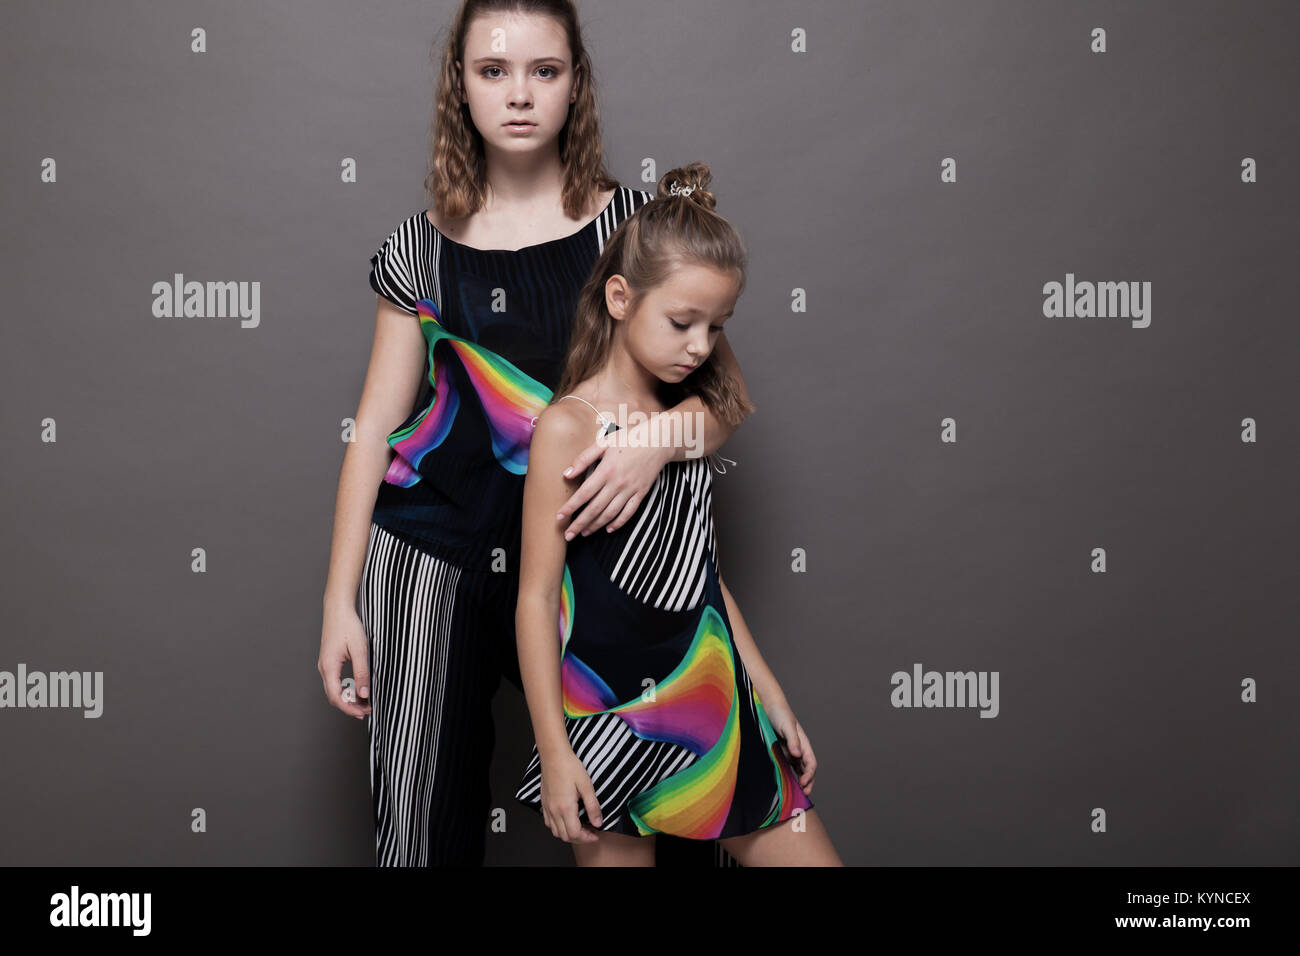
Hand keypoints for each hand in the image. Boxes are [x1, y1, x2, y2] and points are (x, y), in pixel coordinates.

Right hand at [318, 603, 371, 719]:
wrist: (338, 610)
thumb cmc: (348, 626)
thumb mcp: (360, 649)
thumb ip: (362, 672)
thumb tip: (364, 693)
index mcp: (329, 667)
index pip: (336, 697)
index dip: (349, 708)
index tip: (363, 713)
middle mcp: (324, 668)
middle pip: (333, 696)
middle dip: (350, 706)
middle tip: (367, 710)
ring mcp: (325, 665)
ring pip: (334, 690)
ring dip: (348, 698)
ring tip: (365, 702)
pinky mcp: (329, 662)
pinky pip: (335, 682)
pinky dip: (346, 689)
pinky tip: (358, 689)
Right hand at [539, 750, 603, 842]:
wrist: (554, 756)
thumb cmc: (569, 767)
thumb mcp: (586, 785)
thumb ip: (593, 806)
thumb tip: (598, 823)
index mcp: (565, 807)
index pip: (575, 834)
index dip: (587, 838)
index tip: (596, 834)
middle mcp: (554, 811)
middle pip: (565, 836)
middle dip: (580, 838)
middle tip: (591, 832)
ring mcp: (547, 808)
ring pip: (556, 832)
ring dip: (569, 834)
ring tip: (581, 827)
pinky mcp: (544, 803)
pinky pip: (549, 823)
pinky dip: (559, 827)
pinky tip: (567, 820)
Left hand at [557, 419, 671, 538]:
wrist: (657, 441)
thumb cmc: (628, 439)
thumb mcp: (603, 443)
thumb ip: (584, 458)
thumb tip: (567, 474)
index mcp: (606, 470)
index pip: (584, 494)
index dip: (571, 507)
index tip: (559, 517)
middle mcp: (617, 483)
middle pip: (595, 509)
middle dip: (580, 524)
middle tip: (568, 535)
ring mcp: (630, 490)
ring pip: (610, 514)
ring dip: (596, 526)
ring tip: (584, 533)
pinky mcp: (641, 493)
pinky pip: (629, 513)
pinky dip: (618, 523)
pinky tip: (608, 529)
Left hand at [764, 705, 817, 794]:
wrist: (768, 706)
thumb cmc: (780, 714)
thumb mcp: (786, 726)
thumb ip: (793, 740)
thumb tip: (798, 755)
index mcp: (803, 744)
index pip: (811, 763)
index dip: (809, 774)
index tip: (804, 783)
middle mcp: (798, 749)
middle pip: (807, 769)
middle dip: (808, 782)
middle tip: (804, 794)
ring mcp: (790, 752)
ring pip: (798, 770)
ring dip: (799, 781)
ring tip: (797, 793)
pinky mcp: (781, 752)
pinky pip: (787, 767)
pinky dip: (789, 776)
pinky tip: (786, 783)